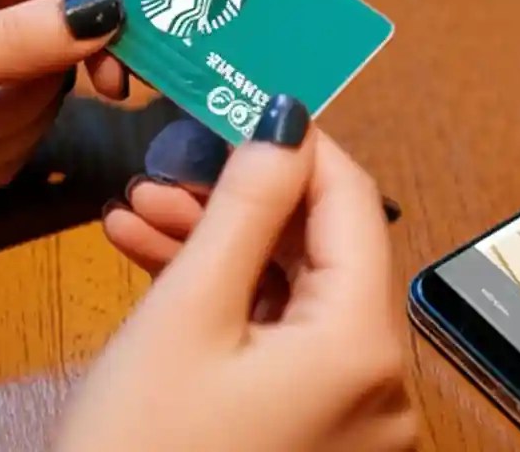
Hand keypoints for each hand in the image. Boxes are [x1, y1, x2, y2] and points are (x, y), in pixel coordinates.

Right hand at [58, 96, 414, 451]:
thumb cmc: (142, 451)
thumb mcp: (187, 314)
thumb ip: (244, 206)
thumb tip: (285, 119)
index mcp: (364, 345)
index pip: (353, 206)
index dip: (303, 145)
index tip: (249, 102)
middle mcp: (379, 384)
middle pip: (320, 253)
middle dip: (240, 203)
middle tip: (171, 164)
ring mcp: (352, 418)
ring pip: (293, 299)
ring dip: (222, 251)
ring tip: (139, 212)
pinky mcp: (317, 436)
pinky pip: (282, 348)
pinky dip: (229, 308)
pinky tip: (157, 266)